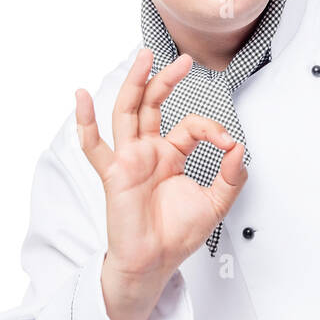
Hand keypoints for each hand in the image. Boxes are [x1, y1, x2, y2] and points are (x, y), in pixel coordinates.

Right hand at [75, 47, 248, 285]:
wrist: (156, 261)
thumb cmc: (178, 234)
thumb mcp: (217, 203)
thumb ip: (232, 177)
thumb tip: (238, 148)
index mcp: (171, 154)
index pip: (190, 126)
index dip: (211, 129)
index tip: (227, 142)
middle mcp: (148, 151)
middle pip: (152, 105)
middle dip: (165, 80)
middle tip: (184, 60)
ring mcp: (129, 159)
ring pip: (127, 112)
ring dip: (135, 84)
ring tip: (144, 58)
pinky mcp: (115, 174)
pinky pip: (94, 147)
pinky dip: (85, 123)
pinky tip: (81, 99)